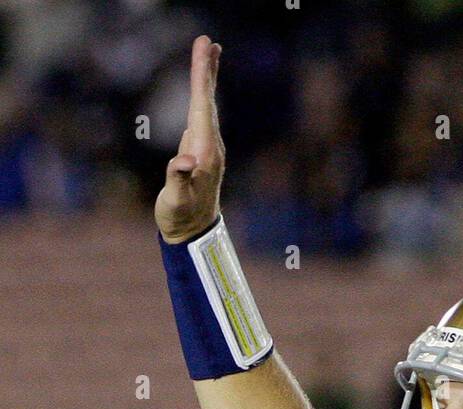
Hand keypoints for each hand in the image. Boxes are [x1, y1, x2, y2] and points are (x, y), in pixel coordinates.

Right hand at [155, 34, 223, 243]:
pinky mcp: (201, 153)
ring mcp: (207, 149)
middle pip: (208, 100)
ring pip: (207, 107)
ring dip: (207, 80)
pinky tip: (201, 92)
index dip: (201, 75)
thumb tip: (185, 160)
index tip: (204, 48)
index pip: (202, 105)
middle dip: (206, 70)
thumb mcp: (176, 200)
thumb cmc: (181, 218)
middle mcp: (210, 146)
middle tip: (209, 42)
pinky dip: (202, 98)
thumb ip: (178, 178)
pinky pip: (202, 117)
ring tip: (208, 55)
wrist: (193, 235)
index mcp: (204, 150)